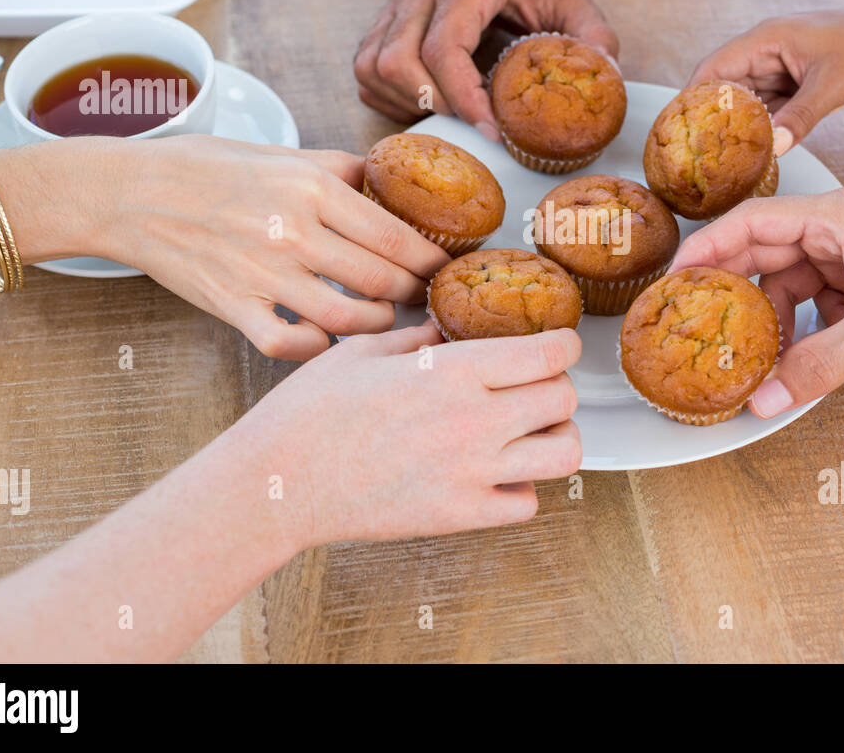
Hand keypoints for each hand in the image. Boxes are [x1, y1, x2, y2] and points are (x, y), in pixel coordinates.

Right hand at [96, 135, 450, 359]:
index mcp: (312, 189)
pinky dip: (318, 348)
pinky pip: (290, 344)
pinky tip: (328, 338)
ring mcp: (260, 273)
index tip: (446, 271)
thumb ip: (342, 170)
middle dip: (414, 295)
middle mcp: (292, 231)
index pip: (397, 237)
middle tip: (425, 299)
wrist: (131, 193)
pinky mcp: (232, 306)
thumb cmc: (210, 170)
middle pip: (382, 280)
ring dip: (378, 325)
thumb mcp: (283, 154)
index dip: (432, 262)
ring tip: (386, 319)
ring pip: (347, 318)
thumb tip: (396, 182)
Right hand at [234, 323, 583, 545]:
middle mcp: (474, 421)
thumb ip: (419, 337)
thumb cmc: (310, 412)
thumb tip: (448, 327)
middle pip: (564, 399)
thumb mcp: (363, 351)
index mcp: (453, 372)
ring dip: (555, 437)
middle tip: (537, 385)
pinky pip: (527, 504)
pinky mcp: (459, 516)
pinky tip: (496, 474)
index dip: (563, 343)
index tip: (556, 343)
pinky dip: (522, 488)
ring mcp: (471, 473)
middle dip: (558, 386)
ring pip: (563, 454)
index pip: (549, 354)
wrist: (279, 483)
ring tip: (530, 432)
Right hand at [354, 0, 617, 138]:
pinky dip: (391, 100)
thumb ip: (593, 34)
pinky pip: (366, 75)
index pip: (443, 47)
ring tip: (452, 115)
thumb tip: (607, 79)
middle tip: (474, 125)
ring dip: (409, 105)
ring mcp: (393, 9)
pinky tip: (430, 104)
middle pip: (396, 63)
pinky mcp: (379, 27)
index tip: (492, 129)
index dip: (463, 97)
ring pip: (372, 69)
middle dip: (435, 107)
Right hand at [670, 187, 843, 415]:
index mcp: (841, 216)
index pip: (753, 222)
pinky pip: (815, 309)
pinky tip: (786, 363)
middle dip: (730, 290)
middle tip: (692, 323)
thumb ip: (815, 367)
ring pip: (789, 286)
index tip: (672, 280)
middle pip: (765, 254)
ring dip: (767, 320)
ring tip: (738, 355)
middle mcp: (843, 231)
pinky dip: (799, 334)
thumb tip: (760, 400)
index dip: (707, 248)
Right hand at [687, 0, 843, 152]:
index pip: (712, 70)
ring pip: (748, 102)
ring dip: (739, 128)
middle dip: (712, 120)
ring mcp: (784, 68)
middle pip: (725, 89)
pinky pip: (772, 108)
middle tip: (700, 156)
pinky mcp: (800, 83)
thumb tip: (772, 148)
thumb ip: (800, 117)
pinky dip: (765, 128)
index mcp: (767, 40)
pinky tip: (761, 152)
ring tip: (725, 161)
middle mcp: (768, 52)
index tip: (680, 132)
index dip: (691, 100)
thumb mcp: (834, 84)